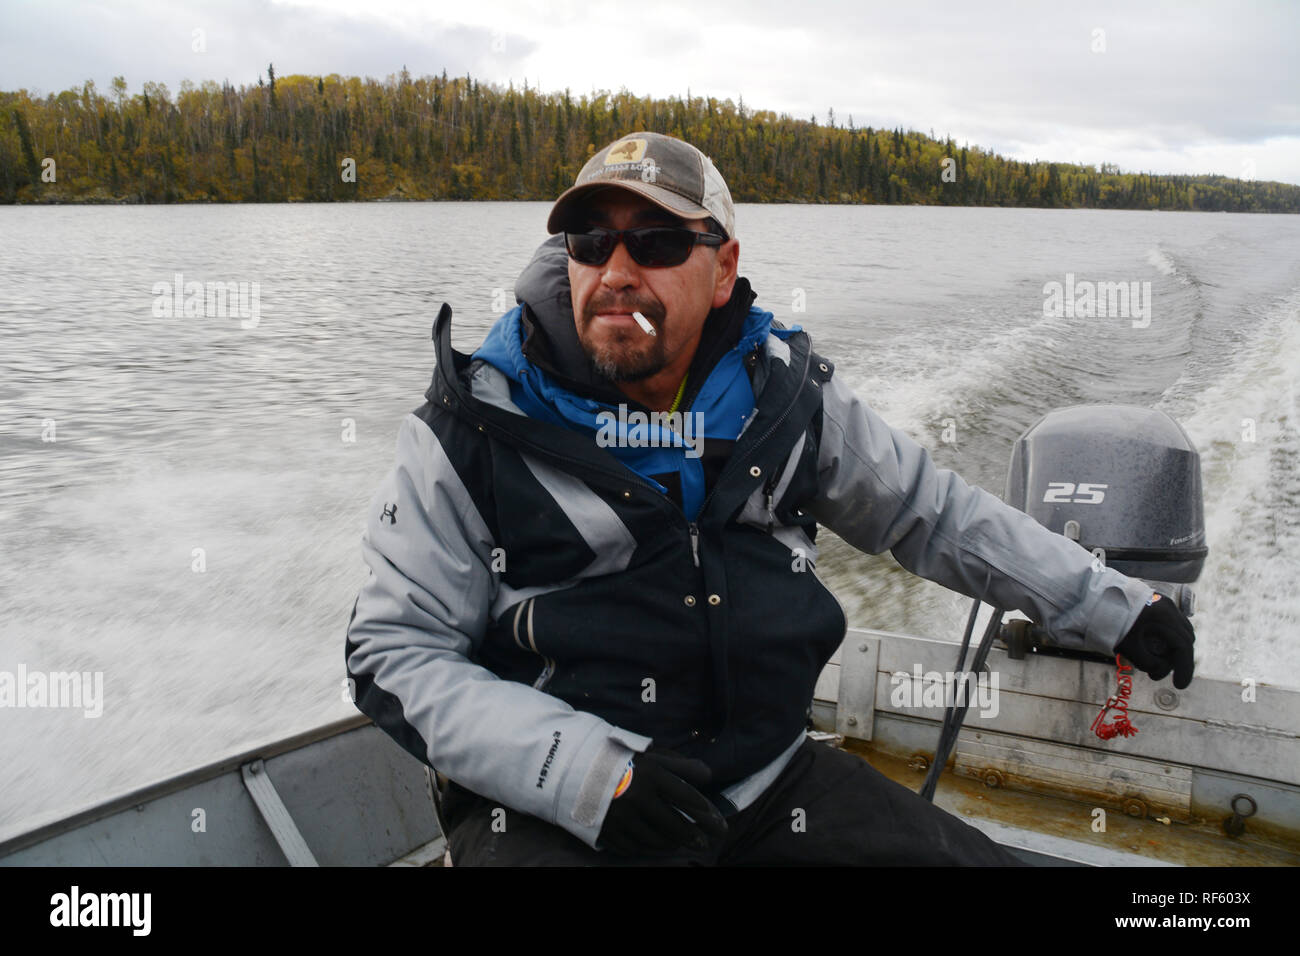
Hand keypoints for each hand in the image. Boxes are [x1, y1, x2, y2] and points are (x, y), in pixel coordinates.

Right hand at [598, 748, 727, 855]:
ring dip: (671, 843)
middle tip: (704, 843)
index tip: (716, 821)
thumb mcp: (646, 753)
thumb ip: (678, 764)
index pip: (686, 797)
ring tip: (678, 844)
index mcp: (650, 773)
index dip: (705, 811)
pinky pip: (633, 847)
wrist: (569, 765)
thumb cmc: (614, 756)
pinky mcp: (606, 830)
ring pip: (655, 839)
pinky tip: (653, 845)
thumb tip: (707, 774)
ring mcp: (621, 816)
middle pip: (674, 824)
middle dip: (693, 836)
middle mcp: (638, 797)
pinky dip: (646, 847)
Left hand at [1116, 593, 1195, 688]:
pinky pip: (1170, 624)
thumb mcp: (1128, 647)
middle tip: (1157, 674)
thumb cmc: (1109, 622)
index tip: (1179, 686)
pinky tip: (1152, 649)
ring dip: (1172, 649)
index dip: (1184, 669)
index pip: (1183, 646)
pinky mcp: (1155, 603)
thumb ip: (1148, 663)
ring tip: (1153, 663)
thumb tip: (1159, 671)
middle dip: (1176, 660)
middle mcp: (1168, 607)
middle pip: (1185, 639)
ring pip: (1179, 631)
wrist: (1093, 600)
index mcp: (1164, 616)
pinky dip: (1166, 638)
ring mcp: (1163, 603)